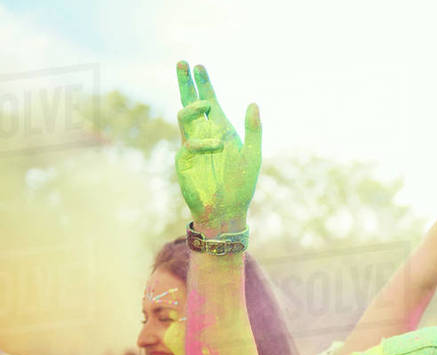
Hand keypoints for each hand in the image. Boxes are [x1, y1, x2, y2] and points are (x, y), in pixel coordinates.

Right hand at [175, 62, 260, 231]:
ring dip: (195, 107)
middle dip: (186, 83)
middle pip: (190, 102)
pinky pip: (190, 144)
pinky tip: (218, 146)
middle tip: (182, 63)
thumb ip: (254, 129)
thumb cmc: (241, 185)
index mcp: (221, 130)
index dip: (204, 84)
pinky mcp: (183, 160)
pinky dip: (204, 143)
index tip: (199, 66)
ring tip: (207, 103)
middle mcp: (204, 134)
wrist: (227, 210)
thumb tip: (253, 103)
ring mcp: (191, 146)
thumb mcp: (253, 155)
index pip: (210, 102)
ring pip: (183, 116)